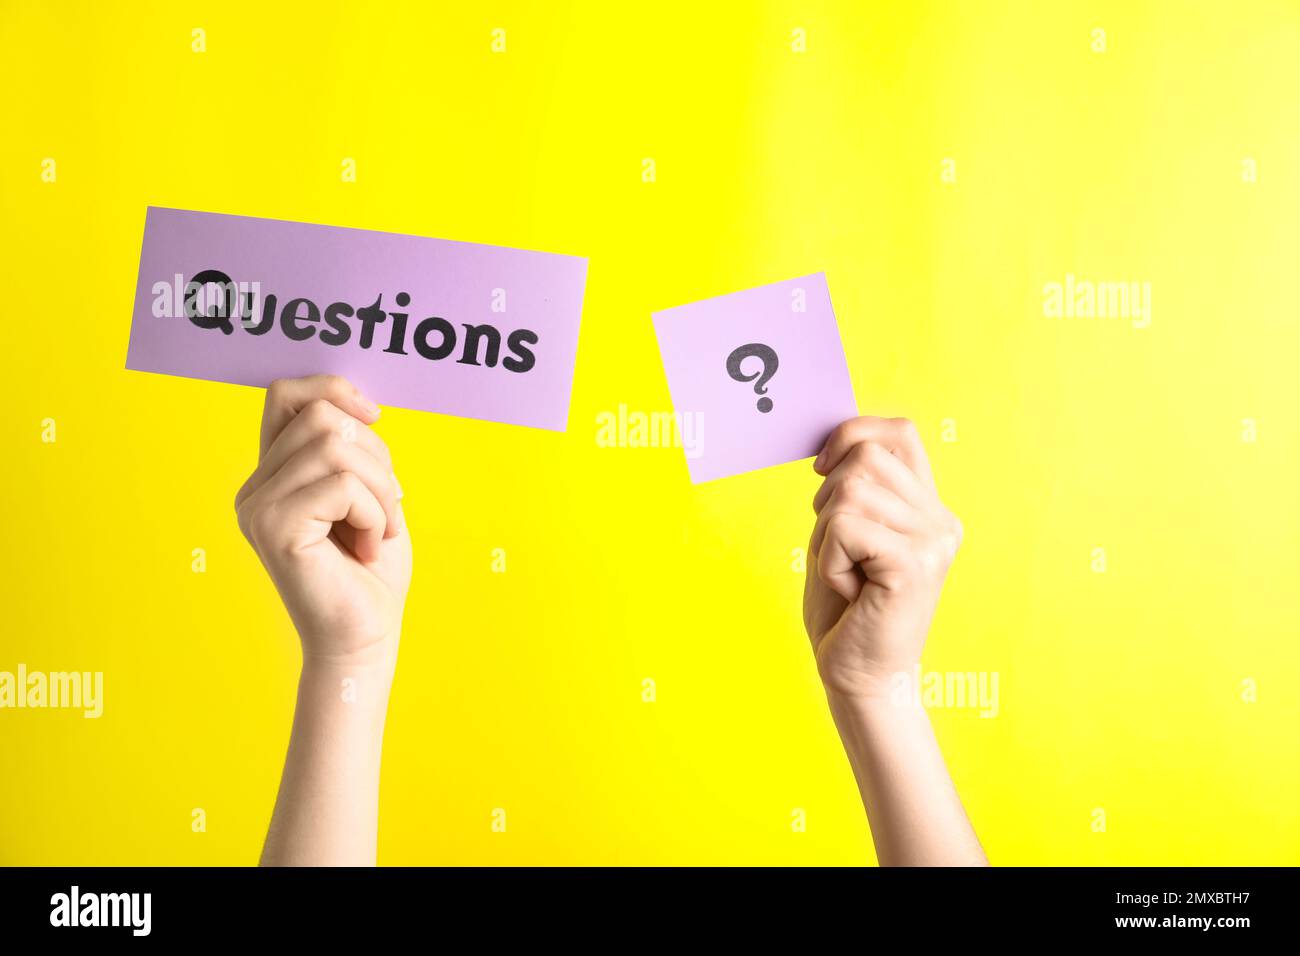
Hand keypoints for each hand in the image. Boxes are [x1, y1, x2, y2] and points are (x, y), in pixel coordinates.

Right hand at [235, 375, 411, 667]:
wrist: (364, 638)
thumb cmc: (371, 570)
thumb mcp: (369, 494)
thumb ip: (352, 450)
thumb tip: (360, 408)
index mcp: (272, 476)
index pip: (287, 396)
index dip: (333, 390)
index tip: (374, 417)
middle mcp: (254, 489)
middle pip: (322, 418)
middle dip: (375, 457)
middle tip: (387, 507)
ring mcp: (258, 508)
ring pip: (336, 447)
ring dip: (380, 489)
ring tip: (378, 530)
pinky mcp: (274, 528)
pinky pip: (342, 485)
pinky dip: (373, 513)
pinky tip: (368, 548)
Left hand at [804, 417, 961, 701]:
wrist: (860, 674)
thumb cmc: (846, 607)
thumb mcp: (844, 532)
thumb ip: (852, 486)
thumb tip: (833, 440)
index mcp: (928, 506)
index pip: (900, 431)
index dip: (853, 433)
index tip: (822, 469)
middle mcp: (940, 519)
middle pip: (866, 456)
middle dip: (828, 498)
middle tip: (839, 549)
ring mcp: (933, 540)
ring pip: (849, 491)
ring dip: (827, 537)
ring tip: (848, 574)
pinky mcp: (915, 564)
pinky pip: (844, 528)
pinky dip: (829, 560)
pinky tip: (851, 590)